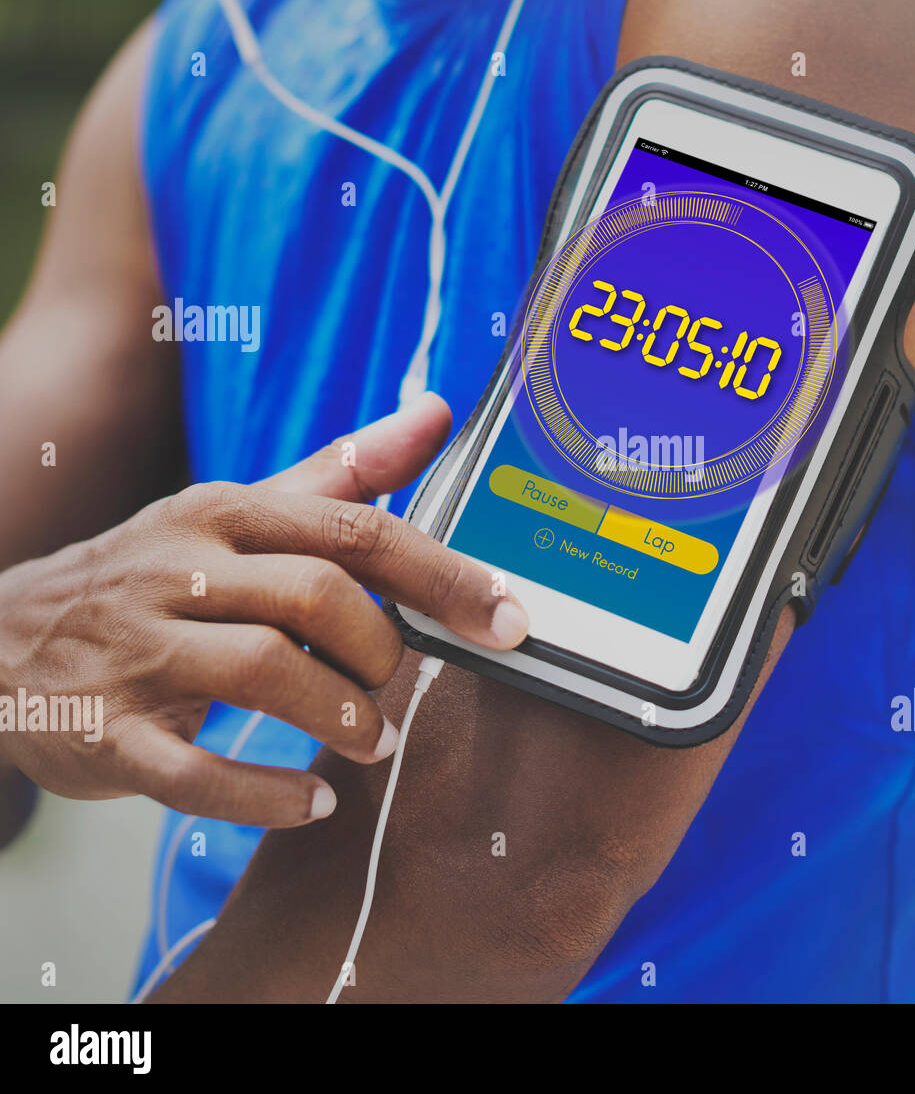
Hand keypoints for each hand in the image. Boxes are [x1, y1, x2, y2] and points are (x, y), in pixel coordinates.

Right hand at [0, 393, 527, 826]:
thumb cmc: (155, 572)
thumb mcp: (239, 508)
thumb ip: (343, 469)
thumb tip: (437, 410)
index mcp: (224, 513)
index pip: (357, 531)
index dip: (445, 576)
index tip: (510, 618)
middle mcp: (179, 570)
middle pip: (317, 596)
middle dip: (385, 651)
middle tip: (403, 685)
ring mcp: (137, 652)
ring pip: (264, 673)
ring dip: (343, 717)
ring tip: (373, 741)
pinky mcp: (105, 734)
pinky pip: (194, 772)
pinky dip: (266, 794)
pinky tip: (313, 803)